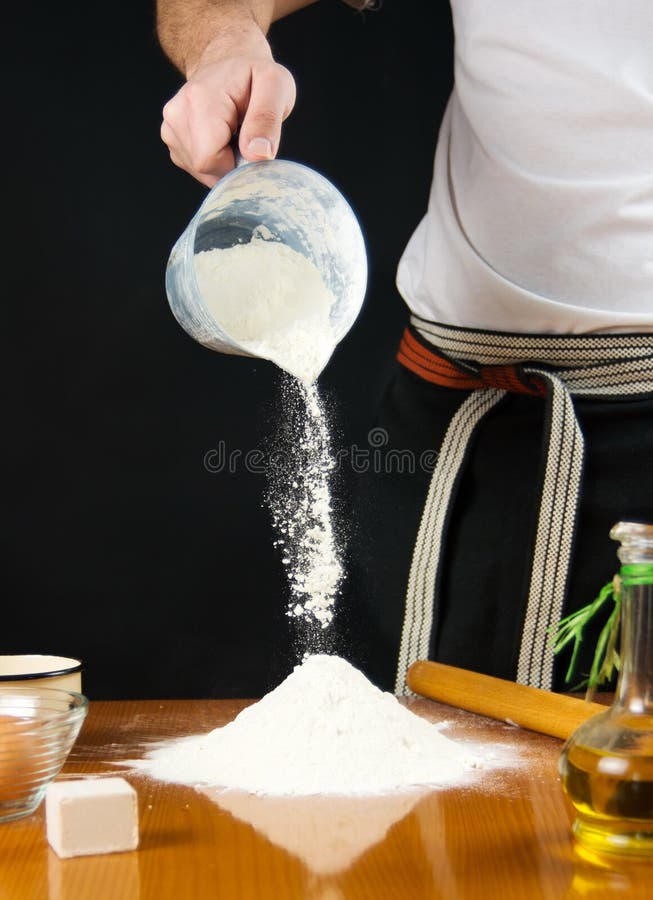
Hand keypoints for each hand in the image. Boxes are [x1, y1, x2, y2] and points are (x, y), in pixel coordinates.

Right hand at [160, 27, 296, 186]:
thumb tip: (257, 155)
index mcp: (199, 100)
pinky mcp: (173, 140)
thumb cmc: (254, 74)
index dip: (236, 164)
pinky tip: (223, 139)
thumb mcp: (276, 86)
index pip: (210, 159)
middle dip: (232, 165)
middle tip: (247, 139)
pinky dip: (216, 162)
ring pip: (201, 171)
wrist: (229, 60)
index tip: (253, 148)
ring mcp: (171, 129)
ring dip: (225, 163)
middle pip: (205, 168)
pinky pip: (197, 168)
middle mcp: (177, 115)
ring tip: (235, 135)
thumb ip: (267, 120)